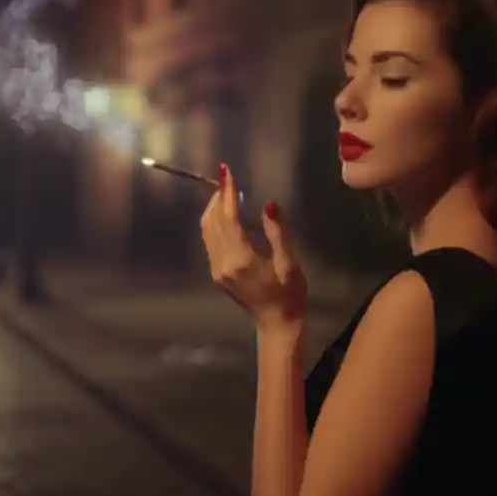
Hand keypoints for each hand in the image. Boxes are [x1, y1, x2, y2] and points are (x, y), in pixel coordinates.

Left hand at [200, 163, 307, 332]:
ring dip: (213, 208)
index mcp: (241, 259)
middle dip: (217, 197)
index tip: (226, 171)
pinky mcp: (217, 273)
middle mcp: (223, 263)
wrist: (277, 324)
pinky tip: (226, 215)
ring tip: (226, 192)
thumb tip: (268, 204)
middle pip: (212, 221)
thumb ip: (277, 233)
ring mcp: (217, 269)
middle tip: (228, 179)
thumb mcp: (289, 263)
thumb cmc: (290, 294)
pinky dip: (214, 222)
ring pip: (207, 230)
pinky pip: (210, 241)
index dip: (226, 193)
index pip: (228, 218)